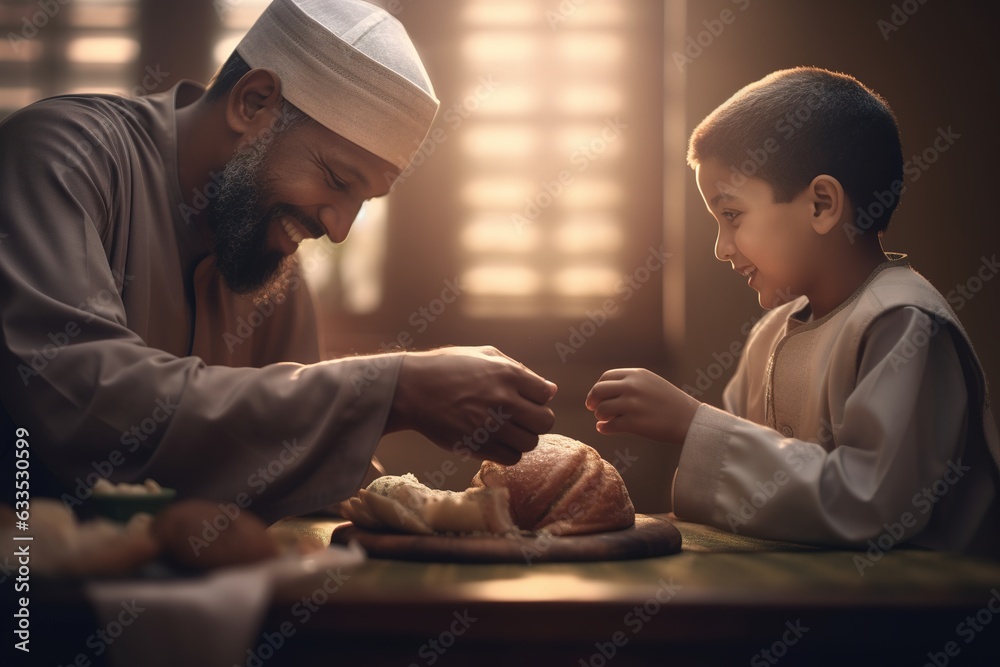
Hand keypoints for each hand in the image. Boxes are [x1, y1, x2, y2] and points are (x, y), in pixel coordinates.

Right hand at [387, 346, 557, 464]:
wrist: (412, 389)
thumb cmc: (448, 368)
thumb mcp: (483, 355)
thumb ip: (519, 370)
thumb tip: (550, 390)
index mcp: (507, 374)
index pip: (546, 394)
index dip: (537, 398)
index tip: (524, 399)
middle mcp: (503, 400)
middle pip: (546, 421)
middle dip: (536, 420)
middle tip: (520, 418)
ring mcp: (491, 425)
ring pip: (531, 443)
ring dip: (522, 438)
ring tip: (506, 430)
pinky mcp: (478, 446)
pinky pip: (512, 458)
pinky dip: (508, 453)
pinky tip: (495, 442)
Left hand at [585, 368, 700, 444]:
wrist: (690, 420)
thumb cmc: (670, 403)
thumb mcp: (651, 384)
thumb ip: (630, 383)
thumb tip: (603, 392)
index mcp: (637, 374)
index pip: (606, 377)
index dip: (598, 387)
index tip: (597, 397)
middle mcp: (633, 386)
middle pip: (599, 390)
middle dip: (592, 400)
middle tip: (592, 408)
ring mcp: (633, 404)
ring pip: (602, 409)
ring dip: (600, 415)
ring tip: (604, 419)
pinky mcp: (634, 423)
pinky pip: (609, 425)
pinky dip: (604, 428)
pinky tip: (604, 429)